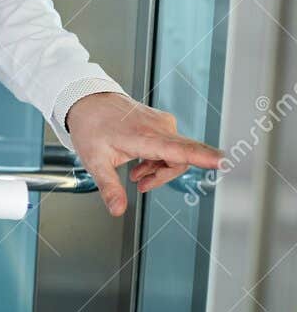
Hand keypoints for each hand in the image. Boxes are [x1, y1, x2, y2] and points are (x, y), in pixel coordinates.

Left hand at [65, 92, 222, 215]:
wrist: (88, 102)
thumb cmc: (91, 127)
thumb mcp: (94, 161)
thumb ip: (109, 187)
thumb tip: (117, 210)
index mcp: (144, 136)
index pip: (179, 149)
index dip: (203, 157)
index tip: (223, 161)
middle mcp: (159, 127)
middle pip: (181, 159)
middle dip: (164, 175)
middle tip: (140, 183)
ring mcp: (163, 123)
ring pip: (176, 155)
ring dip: (159, 169)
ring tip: (136, 175)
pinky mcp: (163, 123)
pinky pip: (172, 147)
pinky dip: (159, 159)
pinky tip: (141, 164)